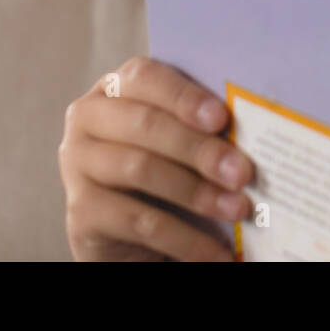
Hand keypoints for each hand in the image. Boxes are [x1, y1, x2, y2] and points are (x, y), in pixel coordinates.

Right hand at [59, 56, 254, 260]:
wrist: (130, 231)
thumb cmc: (166, 170)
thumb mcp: (181, 141)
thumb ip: (202, 127)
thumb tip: (253, 133)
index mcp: (116, 88)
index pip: (145, 77)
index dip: (183, 96)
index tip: (222, 118)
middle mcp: (87, 117)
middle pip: (144, 125)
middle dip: (199, 149)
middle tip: (243, 173)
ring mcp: (76, 163)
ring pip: (140, 169)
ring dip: (197, 193)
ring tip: (238, 209)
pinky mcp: (80, 210)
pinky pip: (137, 221)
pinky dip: (184, 238)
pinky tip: (215, 252)